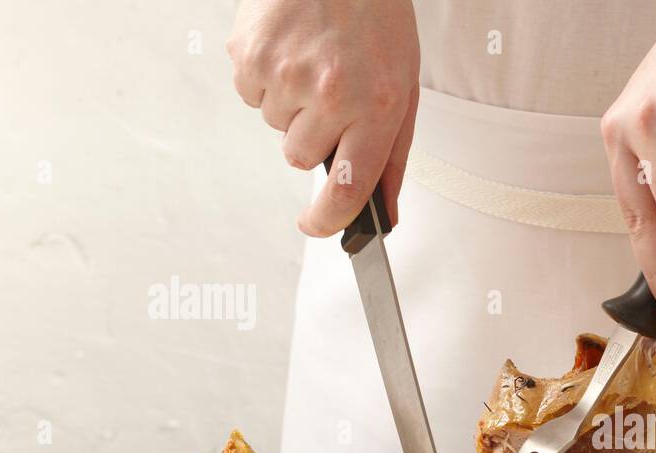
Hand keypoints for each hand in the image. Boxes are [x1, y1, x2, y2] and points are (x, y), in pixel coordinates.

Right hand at [227, 0, 419, 234]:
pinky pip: (250, 93)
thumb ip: (392, 157)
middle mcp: (331, 93)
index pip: (346, 188)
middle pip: (300, 157)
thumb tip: (384, 214)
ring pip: (275, 126)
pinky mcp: (250, 53)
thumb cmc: (377, 22)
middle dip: (312, 137)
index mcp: (377, 106)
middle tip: (330, 96)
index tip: (316, 227)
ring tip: (312, 63)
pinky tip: (289, 50)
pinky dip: (266, 79)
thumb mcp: (405, 89)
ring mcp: (286, 73)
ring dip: (290, 106)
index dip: (328, 220)